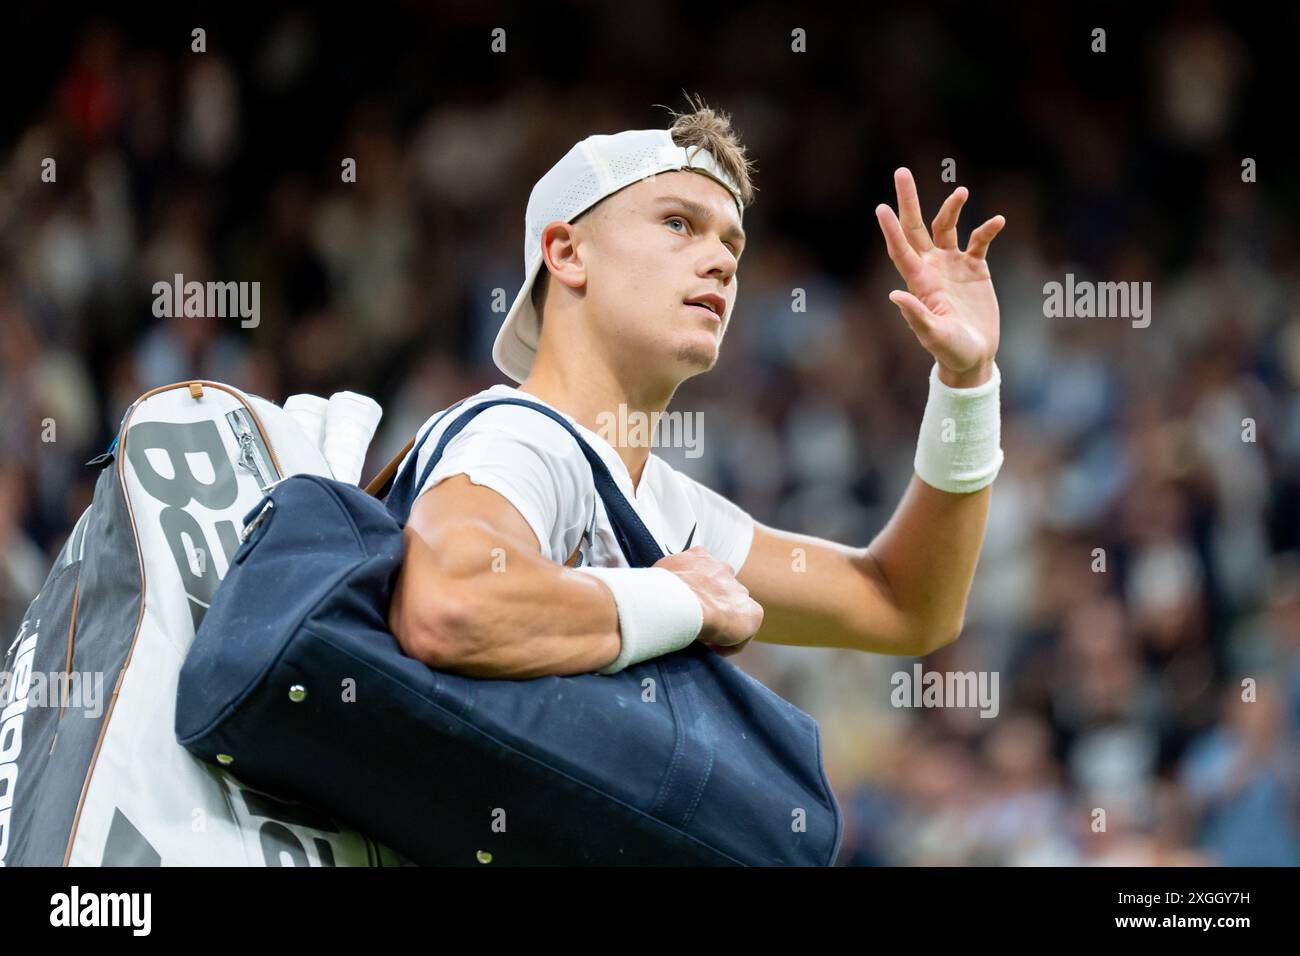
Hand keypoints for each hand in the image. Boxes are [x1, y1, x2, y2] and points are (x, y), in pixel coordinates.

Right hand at [653, 545, 762, 654]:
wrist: (680, 603)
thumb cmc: (662, 590)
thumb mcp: (658, 572)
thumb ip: (668, 577)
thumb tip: (661, 591)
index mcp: (701, 557)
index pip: (702, 574)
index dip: (694, 593)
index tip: (684, 610)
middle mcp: (723, 569)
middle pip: (720, 591)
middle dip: (710, 606)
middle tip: (693, 624)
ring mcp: (739, 591)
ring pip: (732, 611)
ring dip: (720, 624)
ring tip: (702, 639)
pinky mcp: (753, 612)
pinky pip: (743, 632)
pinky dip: (729, 643)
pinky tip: (713, 649)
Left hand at [875, 168, 1004, 386]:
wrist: (974, 356)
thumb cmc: (950, 350)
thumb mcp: (934, 335)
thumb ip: (917, 316)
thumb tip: (894, 295)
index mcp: (919, 282)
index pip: (900, 250)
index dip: (891, 230)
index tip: (881, 208)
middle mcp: (932, 268)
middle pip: (916, 228)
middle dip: (908, 201)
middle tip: (901, 172)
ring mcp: (953, 265)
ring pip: (946, 227)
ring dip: (950, 208)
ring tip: (960, 191)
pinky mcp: (975, 268)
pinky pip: (979, 241)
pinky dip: (987, 229)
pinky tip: (998, 221)